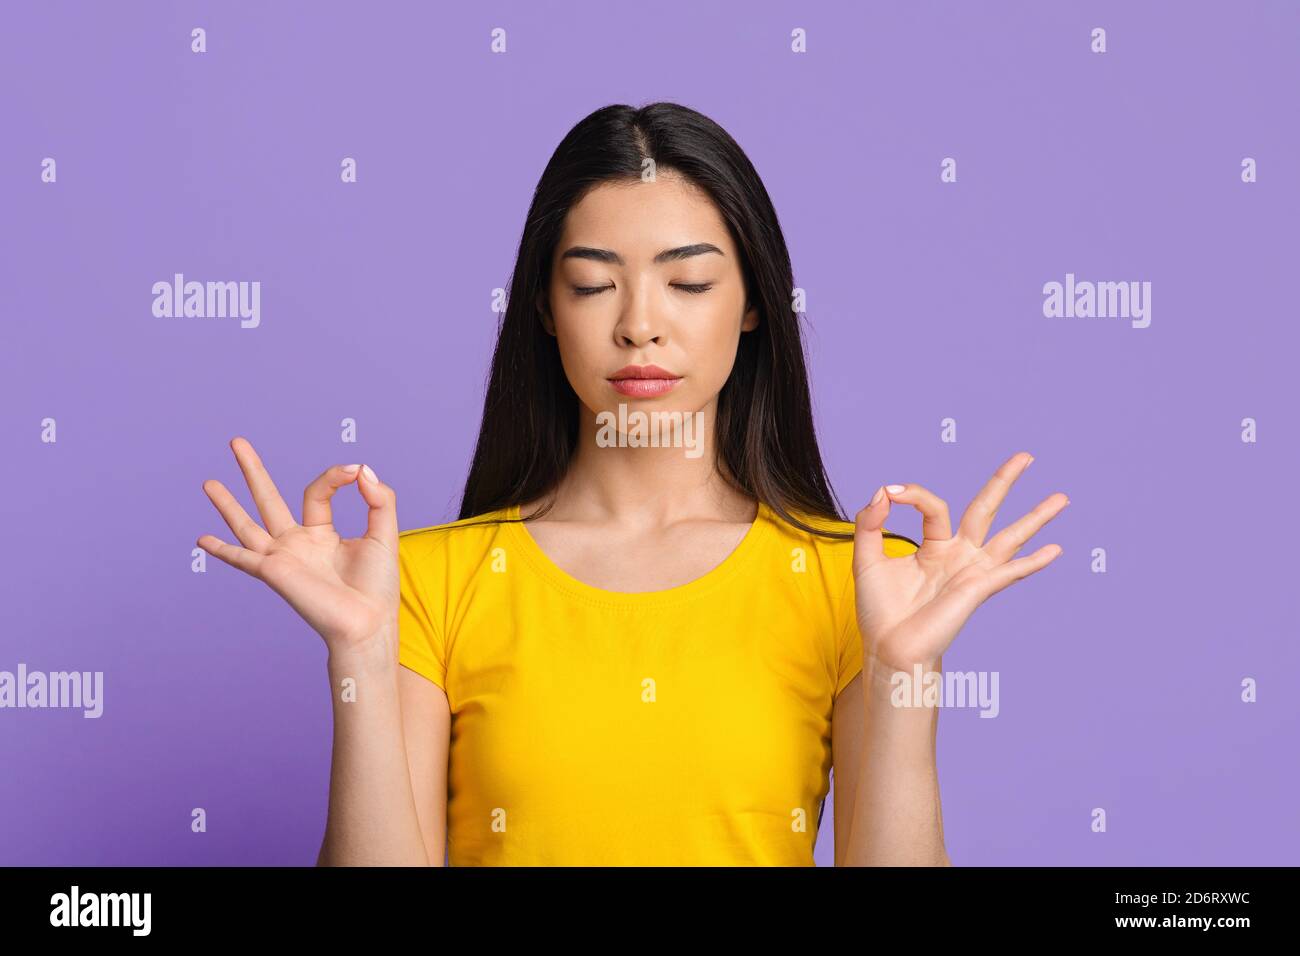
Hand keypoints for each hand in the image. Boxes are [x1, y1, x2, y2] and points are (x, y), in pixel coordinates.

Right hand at [197, 437, 398, 654]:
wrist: (369, 622)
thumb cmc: (378, 586)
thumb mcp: (384, 533)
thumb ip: (379, 499)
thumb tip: (361, 468)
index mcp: (322, 534)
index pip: (317, 491)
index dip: (336, 476)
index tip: (355, 471)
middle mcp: (297, 543)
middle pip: (268, 499)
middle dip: (252, 470)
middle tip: (236, 441)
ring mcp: (282, 557)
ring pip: (247, 524)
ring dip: (227, 504)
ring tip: (209, 482)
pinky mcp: (274, 572)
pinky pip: (243, 558)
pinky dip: (222, 550)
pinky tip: (201, 540)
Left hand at [852, 451, 1067, 672]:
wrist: (887, 648)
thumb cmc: (879, 609)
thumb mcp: (867, 558)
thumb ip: (870, 523)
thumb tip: (882, 490)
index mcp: (934, 546)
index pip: (933, 506)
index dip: (912, 494)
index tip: (890, 493)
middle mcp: (958, 555)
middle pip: (985, 509)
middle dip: (1004, 482)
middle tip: (1026, 456)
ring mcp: (971, 571)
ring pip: (1009, 537)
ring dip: (1036, 517)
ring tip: (1061, 498)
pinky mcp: (977, 590)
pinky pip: (1009, 572)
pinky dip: (1032, 561)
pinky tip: (1055, 550)